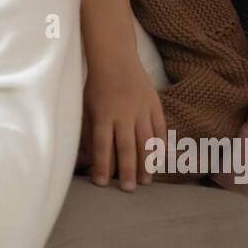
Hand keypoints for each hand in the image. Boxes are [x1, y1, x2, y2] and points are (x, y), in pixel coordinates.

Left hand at [77, 75, 166, 191]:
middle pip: (127, 147)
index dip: (102, 166)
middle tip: (128, 190)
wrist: (116, 57)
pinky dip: (161, 145)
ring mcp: (142, 109)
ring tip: (146, 181)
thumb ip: (89, 130)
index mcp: (103, 114)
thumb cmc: (96, 85)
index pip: (103, 146)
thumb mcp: (86, 106)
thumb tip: (88, 157)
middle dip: (127, 171)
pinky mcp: (155, 104)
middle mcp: (124, 113)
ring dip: (146, 163)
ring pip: (146, 141)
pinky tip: (159, 160)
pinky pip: (160, 129)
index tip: (101, 183)